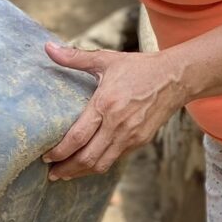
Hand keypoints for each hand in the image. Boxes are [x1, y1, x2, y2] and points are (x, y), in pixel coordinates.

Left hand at [42, 44, 185, 180]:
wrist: (176, 78)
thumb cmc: (139, 68)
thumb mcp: (106, 59)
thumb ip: (75, 57)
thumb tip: (48, 48)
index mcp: (106, 104)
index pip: (77, 137)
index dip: (59, 151)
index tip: (45, 157)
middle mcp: (118, 124)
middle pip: (87, 157)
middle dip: (66, 168)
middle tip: (50, 172)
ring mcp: (131, 136)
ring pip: (101, 164)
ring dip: (81, 172)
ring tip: (65, 174)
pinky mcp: (140, 142)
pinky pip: (114, 159)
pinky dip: (98, 165)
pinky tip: (87, 165)